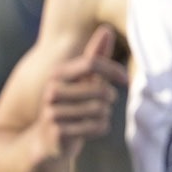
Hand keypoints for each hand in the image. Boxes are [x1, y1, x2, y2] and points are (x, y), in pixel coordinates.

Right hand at [33, 25, 125, 160]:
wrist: (46, 142)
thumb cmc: (70, 107)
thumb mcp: (82, 81)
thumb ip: (95, 57)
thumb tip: (106, 29)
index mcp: (58, 74)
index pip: (91, 63)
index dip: (113, 70)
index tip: (126, 80)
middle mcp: (52, 90)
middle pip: (99, 89)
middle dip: (109, 99)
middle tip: (105, 104)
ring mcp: (52, 111)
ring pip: (99, 109)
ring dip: (104, 115)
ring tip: (95, 118)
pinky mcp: (57, 131)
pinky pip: (95, 126)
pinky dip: (100, 128)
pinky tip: (91, 130)